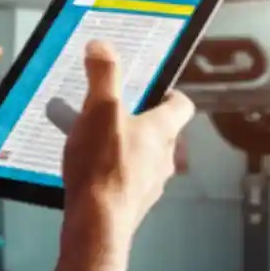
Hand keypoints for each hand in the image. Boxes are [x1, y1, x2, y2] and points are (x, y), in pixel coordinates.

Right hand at [61, 40, 194, 249]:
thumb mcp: (100, 109)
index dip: (170, 94)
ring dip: (123, 147)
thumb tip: (102, 45)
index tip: (154, 89)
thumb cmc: (103, 166)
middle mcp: (164, 158)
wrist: (97, 225)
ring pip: (143, 158)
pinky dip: (112, 172)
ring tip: (92, 142)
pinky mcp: (132, 204)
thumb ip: (103, 75)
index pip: (181, 106)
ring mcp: (150, 184)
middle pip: (160, 132)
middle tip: (110, 112)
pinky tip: (87, 172)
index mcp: (163, 130)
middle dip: (138, 121)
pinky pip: (126, 181)